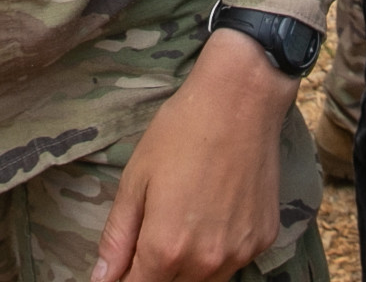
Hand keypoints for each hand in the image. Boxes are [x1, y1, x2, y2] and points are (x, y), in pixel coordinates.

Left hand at [91, 27, 297, 281]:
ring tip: (185, 215)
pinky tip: (214, 211)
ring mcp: (239, 253)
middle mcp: (206, 261)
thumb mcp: (135, 179)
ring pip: (204, 281)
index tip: (122, 264)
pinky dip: (218, 249)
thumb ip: (117, 237)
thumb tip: (102, 278)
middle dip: (154, 269)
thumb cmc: (182, 131)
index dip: (125, 279)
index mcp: (166, 248)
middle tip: (153, 228)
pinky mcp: (263, 239)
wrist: (241, 100)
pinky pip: (233, 261)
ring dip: (186, 264)